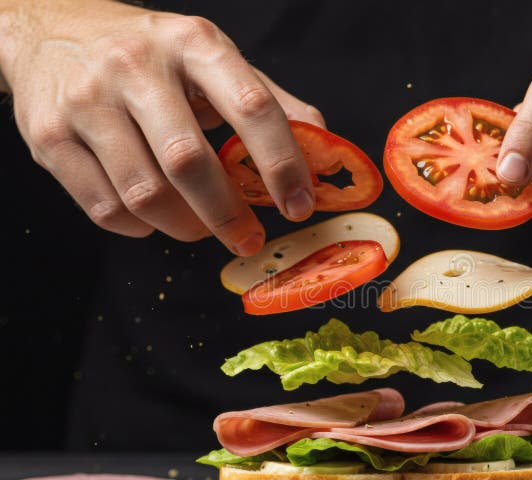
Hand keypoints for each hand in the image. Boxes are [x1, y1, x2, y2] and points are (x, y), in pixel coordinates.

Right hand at [0, 0, 324, 254]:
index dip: (282, 164)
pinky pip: (105, 208)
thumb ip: (271, 101)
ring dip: (184, 226)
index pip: (251, 106)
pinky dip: (140, 228)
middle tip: (249, 239)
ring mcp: (86, 100)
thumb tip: (326, 152)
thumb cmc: (152, 55)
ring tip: (200, 227)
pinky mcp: (48, 136)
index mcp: (193, 44)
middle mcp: (136, 66)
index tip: (299, 205)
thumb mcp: (212, 59)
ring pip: (145, 194)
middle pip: (189, 162)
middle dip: (228, 216)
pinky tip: (153, 217)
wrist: (51, 30)